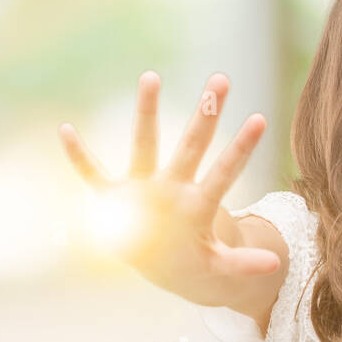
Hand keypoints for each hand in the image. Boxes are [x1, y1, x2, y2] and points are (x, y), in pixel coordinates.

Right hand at [58, 71, 279, 297]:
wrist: (160, 263)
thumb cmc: (191, 259)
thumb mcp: (217, 265)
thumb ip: (241, 263)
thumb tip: (277, 265)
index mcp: (198, 204)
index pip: (224, 172)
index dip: (240, 149)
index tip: (261, 119)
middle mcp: (172, 187)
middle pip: (191, 146)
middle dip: (205, 115)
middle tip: (221, 79)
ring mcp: (143, 190)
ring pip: (145, 146)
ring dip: (146, 114)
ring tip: (151, 76)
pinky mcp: (115, 199)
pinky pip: (93, 176)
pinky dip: (78, 158)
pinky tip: (65, 130)